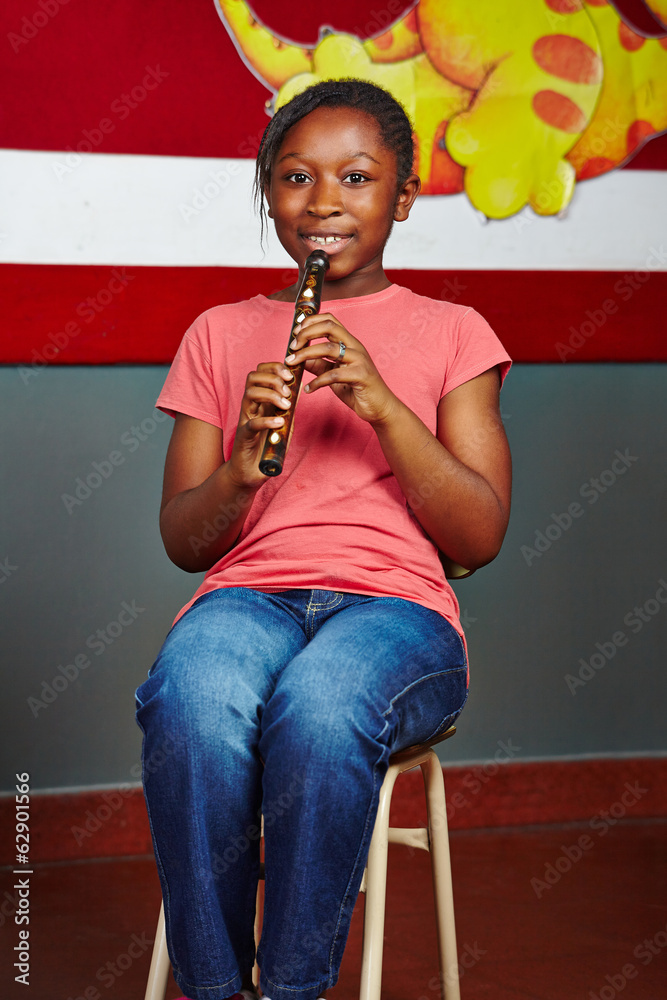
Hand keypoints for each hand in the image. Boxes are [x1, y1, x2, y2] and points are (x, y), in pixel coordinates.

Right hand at [227, 361, 294, 487]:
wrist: (251, 471)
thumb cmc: (267, 446)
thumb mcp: (284, 423)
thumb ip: (290, 408)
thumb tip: (301, 388)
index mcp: (260, 400)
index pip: (261, 372)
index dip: (275, 367)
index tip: (291, 375)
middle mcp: (251, 406)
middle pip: (253, 377)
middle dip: (273, 377)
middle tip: (288, 389)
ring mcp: (245, 419)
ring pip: (250, 393)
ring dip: (271, 395)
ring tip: (285, 406)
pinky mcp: (244, 436)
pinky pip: (252, 423)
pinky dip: (267, 420)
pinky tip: (279, 422)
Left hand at [286, 312, 399, 425]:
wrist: (380, 408)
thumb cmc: (357, 389)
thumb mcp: (333, 375)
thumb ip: (318, 365)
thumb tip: (298, 358)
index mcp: (349, 343)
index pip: (330, 320)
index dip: (310, 322)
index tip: (295, 333)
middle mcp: (355, 347)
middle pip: (329, 326)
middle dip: (306, 333)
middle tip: (292, 346)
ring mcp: (359, 360)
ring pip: (328, 349)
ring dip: (305, 355)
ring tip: (292, 364)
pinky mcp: (361, 375)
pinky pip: (333, 375)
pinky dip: (317, 382)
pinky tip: (308, 389)